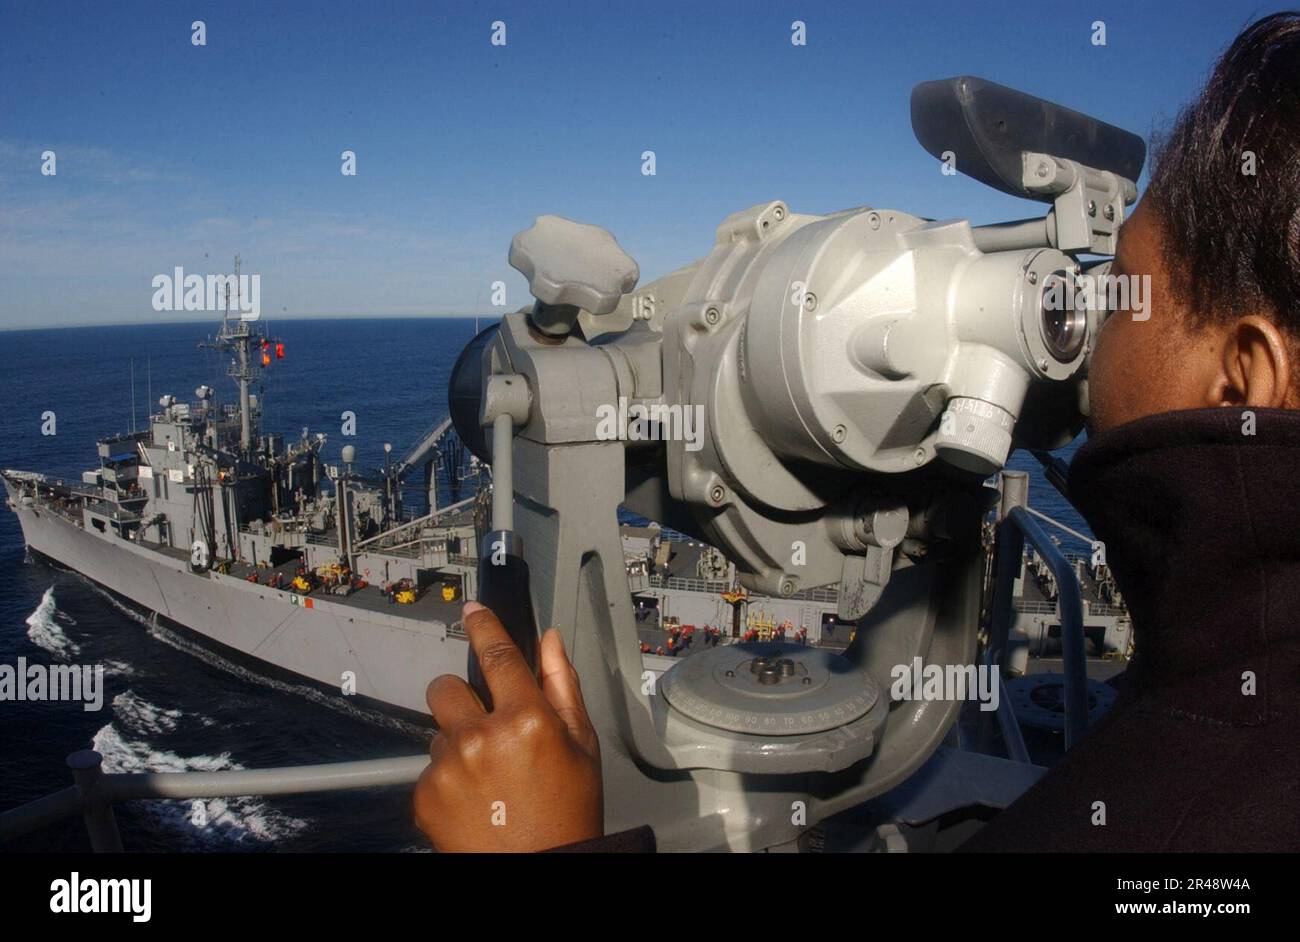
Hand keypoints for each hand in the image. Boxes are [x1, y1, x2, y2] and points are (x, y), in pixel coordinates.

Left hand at [413, 601, 602, 851]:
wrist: (541, 870)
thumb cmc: (567, 815)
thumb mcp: (581, 747)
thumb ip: (562, 686)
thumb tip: (551, 643)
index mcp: (527, 720)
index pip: (497, 654)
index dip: (483, 626)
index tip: (473, 611)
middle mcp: (482, 738)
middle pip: (446, 688)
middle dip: (459, 698)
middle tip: (483, 725)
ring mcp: (448, 768)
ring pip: (438, 733)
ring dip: (457, 746)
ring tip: (487, 778)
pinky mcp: (424, 796)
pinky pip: (428, 771)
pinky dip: (446, 781)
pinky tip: (474, 800)